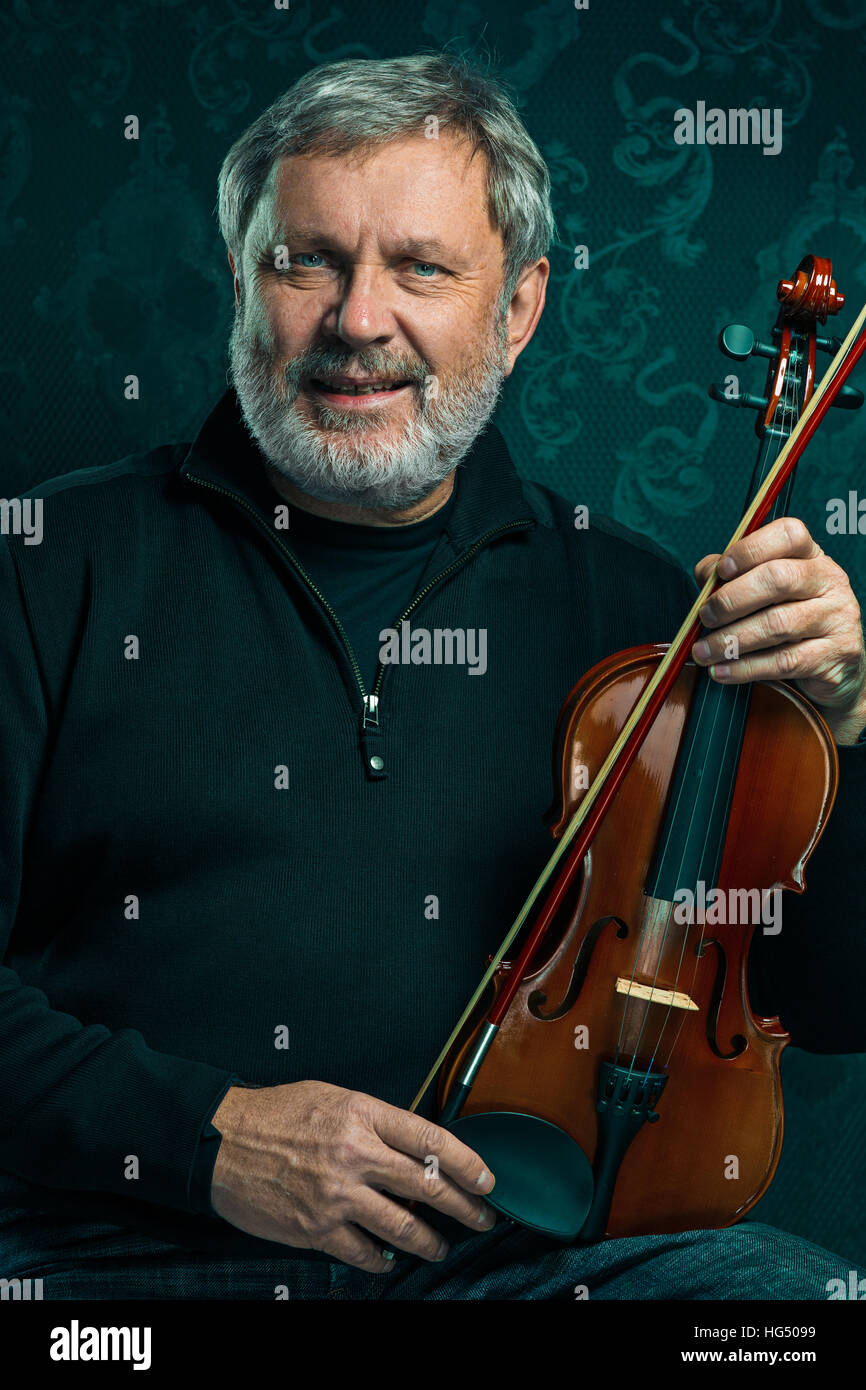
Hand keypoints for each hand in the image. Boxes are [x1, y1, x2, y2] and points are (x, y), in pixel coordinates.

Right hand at [210, 1080, 495, 1272]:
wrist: (220, 1141)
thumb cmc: (274, 1114)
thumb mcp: (333, 1097)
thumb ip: (374, 1122)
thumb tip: (414, 1150)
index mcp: (361, 1115)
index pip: (432, 1140)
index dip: (468, 1162)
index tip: (486, 1178)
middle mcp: (354, 1154)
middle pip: (428, 1185)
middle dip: (464, 1207)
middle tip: (482, 1217)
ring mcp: (335, 1195)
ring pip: (403, 1226)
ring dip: (430, 1241)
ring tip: (441, 1247)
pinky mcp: (315, 1228)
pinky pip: (363, 1252)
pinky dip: (383, 1259)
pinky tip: (391, 1258)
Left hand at [691, 516, 865, 744]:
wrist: (836, 670)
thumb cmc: (790, 623)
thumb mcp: (764, 593)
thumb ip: (732, 577)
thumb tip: (706, 574)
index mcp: (810, 556)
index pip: (789, 534)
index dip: (751, 549)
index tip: (722, 570)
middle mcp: (829, 581)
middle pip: (778, 578)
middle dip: (731, 600)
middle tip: (705, 617)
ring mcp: (837, 617)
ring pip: (778, 624)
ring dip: (731, 640)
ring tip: (702, 651)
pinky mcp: (837, 654)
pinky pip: (784, 661)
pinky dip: (745, 668)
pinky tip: (721, 671)